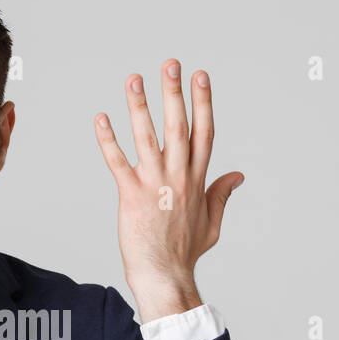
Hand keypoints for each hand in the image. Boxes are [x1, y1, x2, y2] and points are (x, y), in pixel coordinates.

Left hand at [93, 59, 243, 321]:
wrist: (165, 276)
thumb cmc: (186, 253)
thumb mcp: (212, 222)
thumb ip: (221, 194)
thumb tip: (237, 176)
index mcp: (198, 180)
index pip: (204, 132)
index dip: (203, 102)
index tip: (200, 76)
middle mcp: (178, 177)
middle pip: (179, 127)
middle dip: (175, 93)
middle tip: (171, 63)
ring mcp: (155, 185)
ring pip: (148, 139)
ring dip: (140, 107)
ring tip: (134, 79)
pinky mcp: (132, 196)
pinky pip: (118, 163)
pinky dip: (108, 140)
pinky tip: (100, 118)